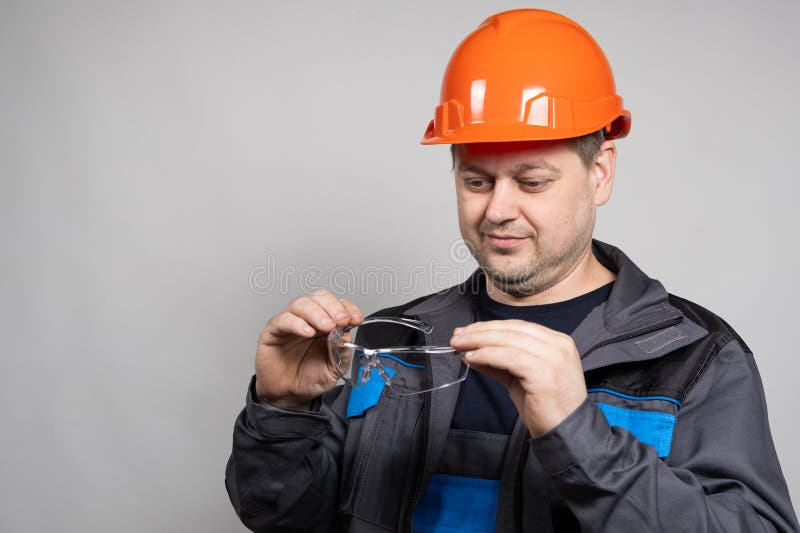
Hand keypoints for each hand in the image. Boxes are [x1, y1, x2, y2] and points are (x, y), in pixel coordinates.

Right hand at [255, 290, 363, 408]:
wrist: (288, 395)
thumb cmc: (309, 378)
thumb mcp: (334, 369)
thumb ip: (341, 352)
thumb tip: (347, 336)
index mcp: (325, 325)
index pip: (337, 305)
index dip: (347, 308)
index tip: (355, 318)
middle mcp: (308, 320)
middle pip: (319, 298)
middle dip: (333, 307)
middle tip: (341, 320)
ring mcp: (290, 323)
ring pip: (301, 304)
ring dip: (317, 313)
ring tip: (326, 326)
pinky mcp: (273, 332)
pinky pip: (283, 319)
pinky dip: (297, 323)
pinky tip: (307, 332)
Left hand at [450, 319, 586, 436]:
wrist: (566, 433)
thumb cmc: (547, 408)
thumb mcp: (518, 379)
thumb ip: (498, 363)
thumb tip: (471, 352)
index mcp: (556, 342)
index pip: (517, 326)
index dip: (489, 327)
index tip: (467, 331)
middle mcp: (557, 345)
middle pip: (511, 329)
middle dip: (480, 331)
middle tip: (457, 336)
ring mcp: (552, 357)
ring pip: (508, 340)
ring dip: (479, 341)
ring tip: (460, 346)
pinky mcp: (543, 372)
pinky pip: (509, 357)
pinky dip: (487, 355)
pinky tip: (473, 358)